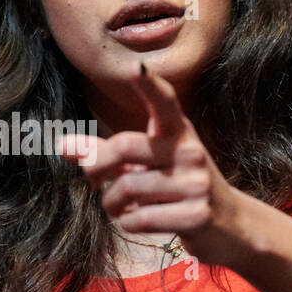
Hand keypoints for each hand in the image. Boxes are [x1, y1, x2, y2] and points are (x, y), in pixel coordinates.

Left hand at [55, 63, 252, 269]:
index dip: (150, 86)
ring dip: (110, 203)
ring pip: (126, 188)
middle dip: (95, 166)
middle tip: (92, 179)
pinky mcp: (196, 215)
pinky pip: (139, 219)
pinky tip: (135, 220)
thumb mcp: (149, 162)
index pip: (164, 102)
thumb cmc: (178, 184)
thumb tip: (62, 145)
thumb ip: (106, 152)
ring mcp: (196, 183)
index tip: (136, 67)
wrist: (228, 224)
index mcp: (178, 131)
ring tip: (116, 206)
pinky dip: (127, 223)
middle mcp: (190, 151)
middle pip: (124, 147)